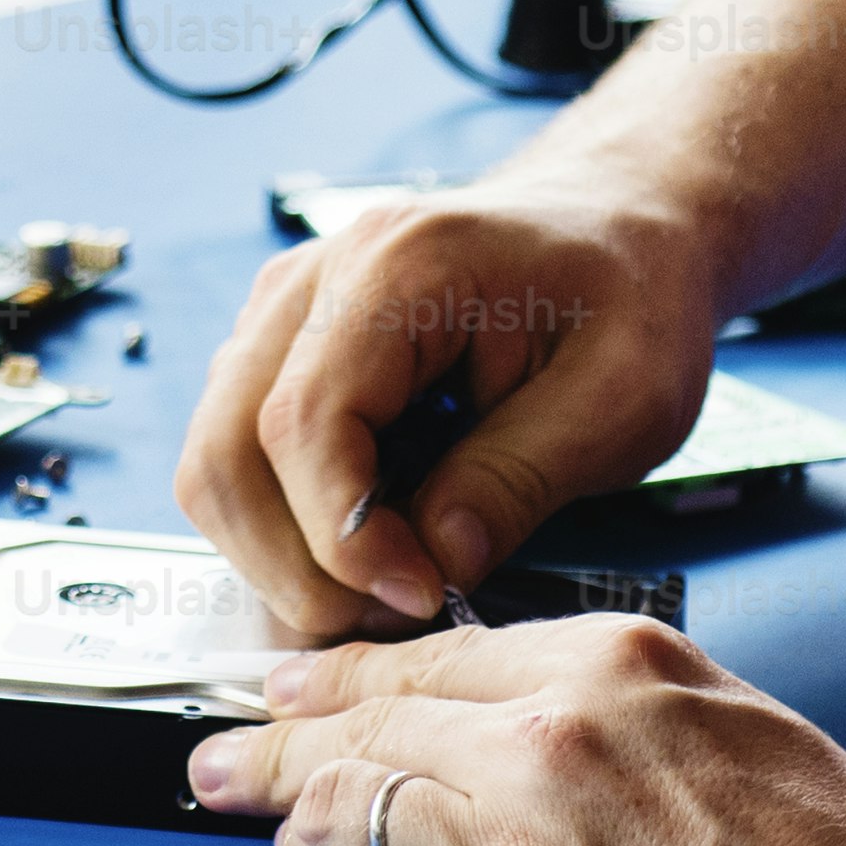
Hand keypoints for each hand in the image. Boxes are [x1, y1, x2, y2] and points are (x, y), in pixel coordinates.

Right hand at [172, 185, 724, 636]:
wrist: (617, 225)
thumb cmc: (628, 294)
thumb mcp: (621, 397)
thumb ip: (516, 481)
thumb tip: (430, 568)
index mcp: (399, 266)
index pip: (303, 422)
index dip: (344, 535)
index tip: (419, 595)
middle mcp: (314, 278)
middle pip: (226, 449)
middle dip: (292, 565)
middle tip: (386, 620)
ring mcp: (284, 311)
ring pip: (216, 461)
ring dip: (279, 554)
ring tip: (381, 593)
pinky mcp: (282, 348)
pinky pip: (239, 455)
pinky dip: (284, 525)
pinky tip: (367, 552)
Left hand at [185, 615, 845, 845]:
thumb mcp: (743, 730)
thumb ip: (621, 710)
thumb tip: (529, 716)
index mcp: (611, 669)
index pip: (428, 654)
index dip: (341, 676)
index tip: (299, 687)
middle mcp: (541, 746)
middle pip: (360, 729)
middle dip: (274, 746)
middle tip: (221, 760)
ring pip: (345, 819)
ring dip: (301, 834)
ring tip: (277, 842)